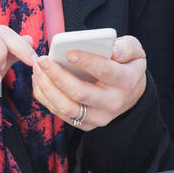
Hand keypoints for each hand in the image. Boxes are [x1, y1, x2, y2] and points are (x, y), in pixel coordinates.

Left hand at [31, 35, 147, 130]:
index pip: (105, 71)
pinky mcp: (86, 124)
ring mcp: (98, 117)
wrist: (131, 94)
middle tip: (42, 60)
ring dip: (47, 88)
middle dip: (58, 76)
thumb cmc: (127, 66)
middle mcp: (113, 103)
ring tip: (37, 68)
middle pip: (80, 93)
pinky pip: (60, 113)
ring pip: (67, 107)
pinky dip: (46, 96)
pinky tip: (39, 79)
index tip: (68, 52)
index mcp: (126, 81)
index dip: (87, 62)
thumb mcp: (136, 52)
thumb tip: (114, 51)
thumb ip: (127, 47)